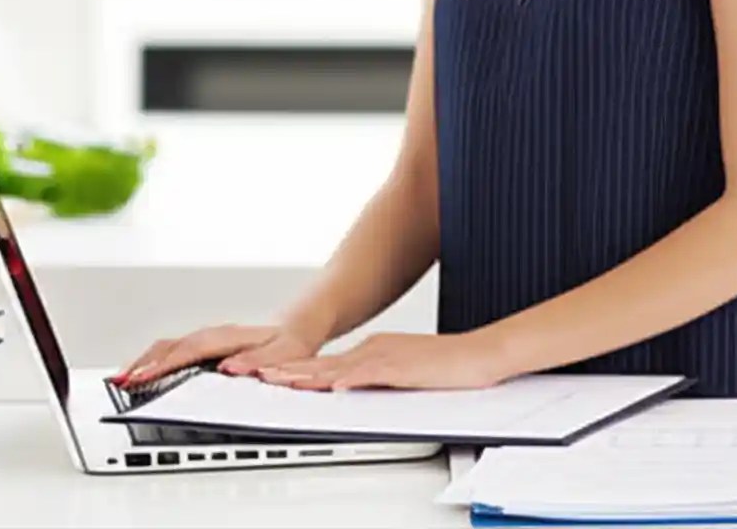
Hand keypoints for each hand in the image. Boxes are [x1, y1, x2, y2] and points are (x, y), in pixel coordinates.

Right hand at [116, 324, 321, 387]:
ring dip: (145, 361)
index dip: (164, 364)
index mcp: (230, 337)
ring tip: (123, 378)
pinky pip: (174, 350)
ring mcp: (208, 339)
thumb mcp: (285, 354)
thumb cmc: (292, 343)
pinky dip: (155, 360)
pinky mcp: (206, 346)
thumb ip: (259, 361)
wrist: (300, 326)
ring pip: (169, 346)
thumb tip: (230, 368)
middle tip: (120, 382)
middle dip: (144, 363)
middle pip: (171, 346)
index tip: (143, 376)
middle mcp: (215, 335)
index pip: (190, 350)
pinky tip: (144, 371)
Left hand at [257, 332, 508, 391]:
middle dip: (287, 371)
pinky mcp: (402, 367)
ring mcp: (386, 356)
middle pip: (322, 363)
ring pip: (337, 367)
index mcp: (372, 349)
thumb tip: (352, 388)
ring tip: (277, 381)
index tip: (268, 375)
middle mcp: (373, 348)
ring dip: (305, 376)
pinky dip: (349, 381)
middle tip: (257, 376)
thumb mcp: (403, 371)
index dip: (294, 370)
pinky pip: (370, 375)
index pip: (325, 362)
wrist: (480, 353)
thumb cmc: (448, 365)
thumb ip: (377, 377)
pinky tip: (332, 387)